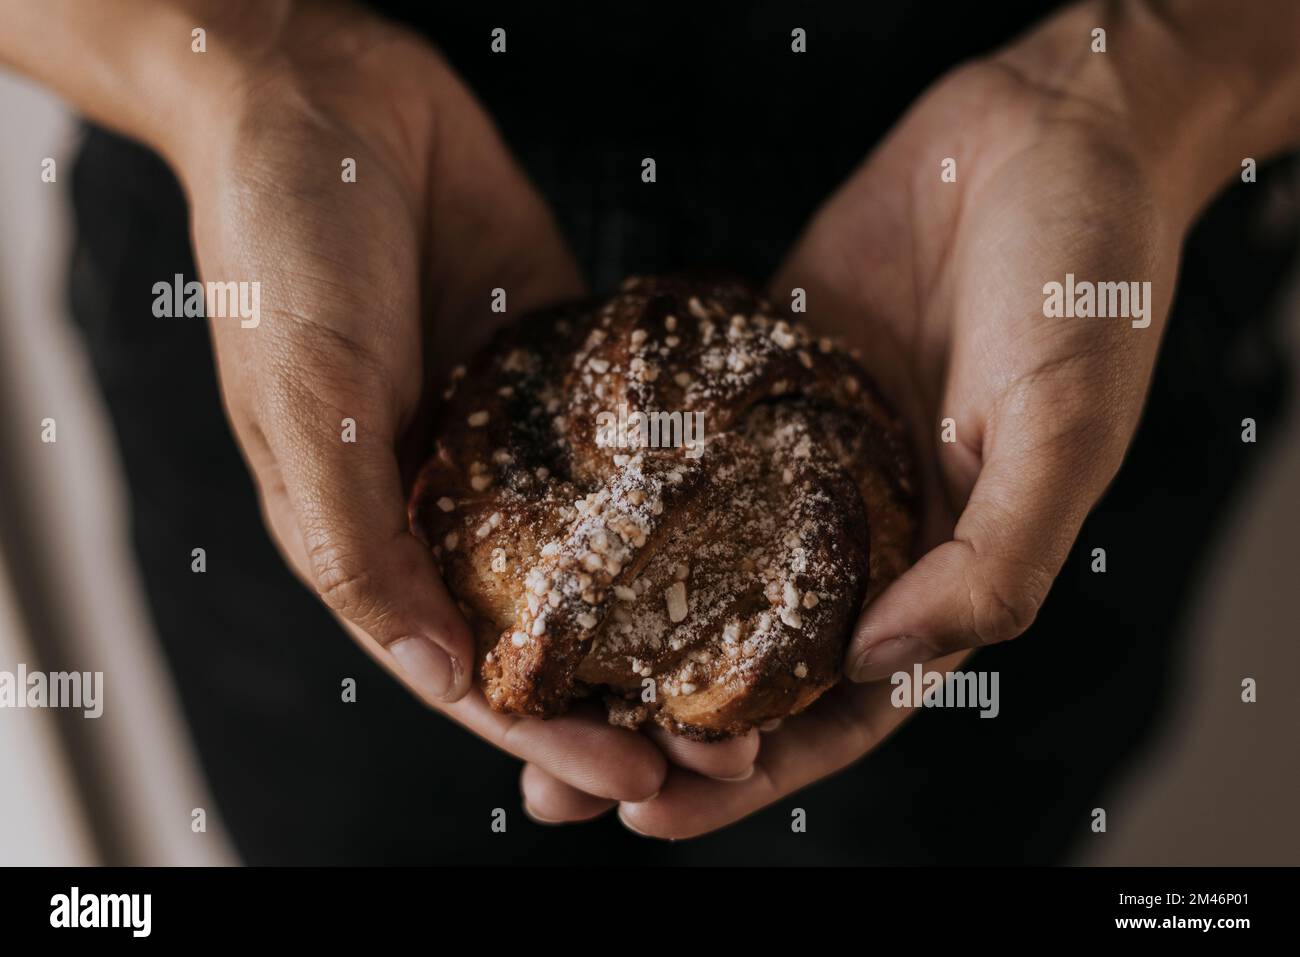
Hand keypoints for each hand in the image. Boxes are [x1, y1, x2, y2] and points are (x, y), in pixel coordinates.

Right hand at [174, 4, 680, 802]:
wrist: (320, 98)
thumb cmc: (280, 255)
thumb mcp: (303, 409)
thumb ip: (361, 547)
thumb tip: (436, 679)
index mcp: (378, 531)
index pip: (468, 669)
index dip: (548, 735)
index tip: (637, 782)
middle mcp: (452, 499)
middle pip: (553, 628)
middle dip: (631, 695)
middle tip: (730, 743)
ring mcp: (516, 437)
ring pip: (604, 553)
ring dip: (671, 615)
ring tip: (758, 664)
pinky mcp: (565, 367)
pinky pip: (631, 443)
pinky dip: (683, 493)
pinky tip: (753, 531)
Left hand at [618, 48, 1193, 836]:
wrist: (1044, 135)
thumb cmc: (1085, 282)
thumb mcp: (1061, 430)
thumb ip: (991, 558)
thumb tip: (878, 663)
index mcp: (942, 570)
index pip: (840, 708)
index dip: (755, 771)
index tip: (656, 807)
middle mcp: (862, 534)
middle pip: (750, 662)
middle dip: (661, 729)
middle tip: (556, 779)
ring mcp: (801, 463)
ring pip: (701, 575)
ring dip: (625, 636)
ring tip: (531, 680)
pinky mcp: (758, 386)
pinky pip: (684, 462)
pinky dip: (628, 506)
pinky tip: (553, 535)